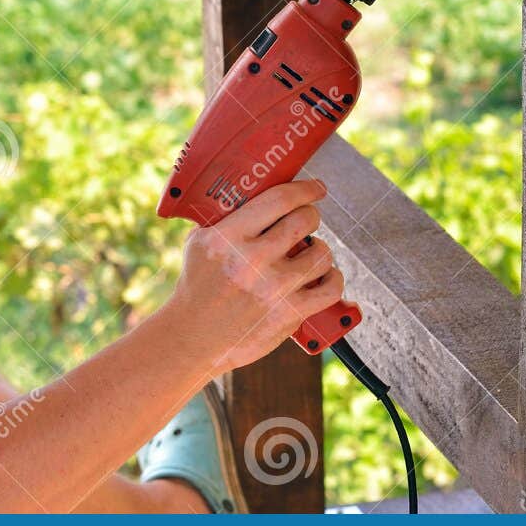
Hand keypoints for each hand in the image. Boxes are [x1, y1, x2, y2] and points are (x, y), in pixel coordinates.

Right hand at [164, 178, 345, 374]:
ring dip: (320, 248)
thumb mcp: (199, 242)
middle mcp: (253, 260)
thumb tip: (254, 193)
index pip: (279, 200)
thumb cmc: (197, 286)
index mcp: (228, 237)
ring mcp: (274, 289)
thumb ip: (225, 218)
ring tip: (311, 250)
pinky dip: (333, 279)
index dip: (304, 189)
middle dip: (310, 216)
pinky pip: (330, 289)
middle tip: (306, 220)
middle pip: (304, 221)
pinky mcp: (289, 314)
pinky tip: (325, 275)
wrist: (192, 337)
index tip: (315, 188)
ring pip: (321, 254)